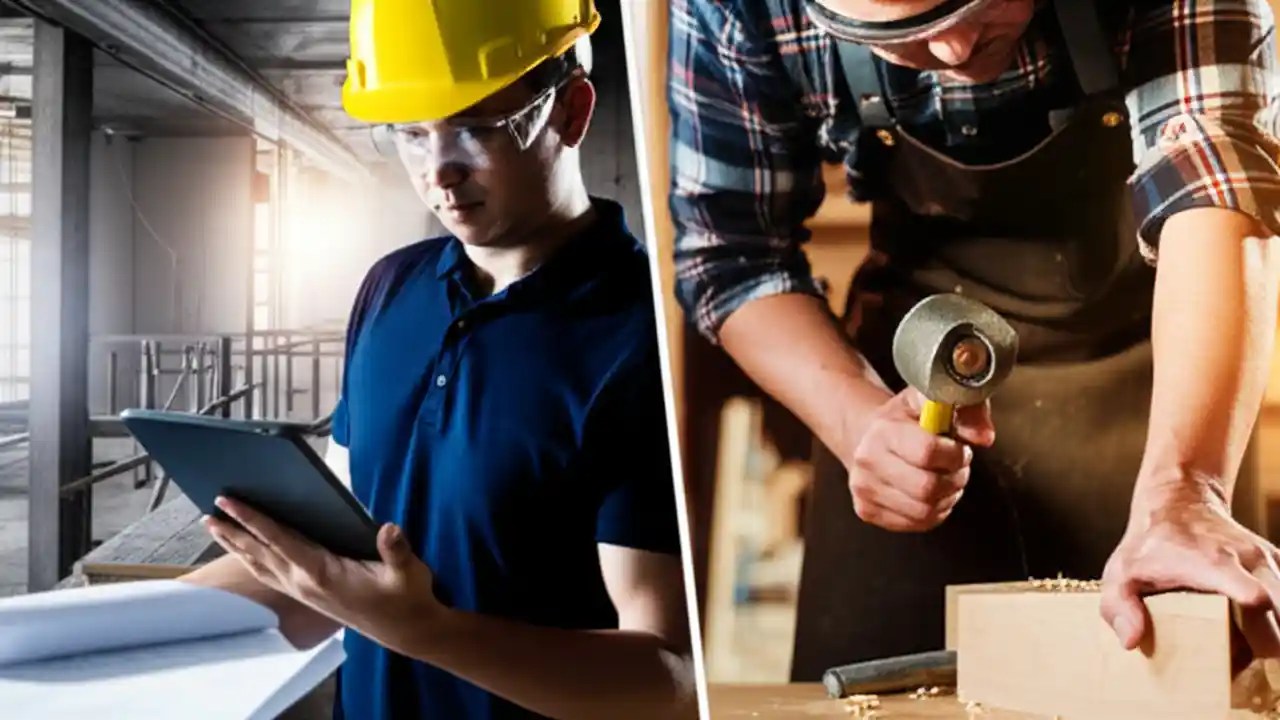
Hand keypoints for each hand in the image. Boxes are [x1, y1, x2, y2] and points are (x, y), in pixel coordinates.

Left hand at [204, 496, 445, 656]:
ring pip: (261, 565)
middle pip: (260, 553)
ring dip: (237, 546)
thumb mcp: (409, 572)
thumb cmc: (407, 597)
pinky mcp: (308, 596)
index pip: (279, 540)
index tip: (230, 502)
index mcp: (322, 572)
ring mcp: (304, 592)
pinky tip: (247, 553)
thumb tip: (388, 529)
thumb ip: (397, 550)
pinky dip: (253, 560)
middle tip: (209, 512)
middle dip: (234, 531)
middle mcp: (305, 584)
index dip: (253, 520)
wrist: (407, 630)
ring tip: (216, 528)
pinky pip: (271, 575)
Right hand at [844, 387, 994, 531]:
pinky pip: (918, 523)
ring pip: (925, 511)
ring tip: (945, 479)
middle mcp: (867, 461)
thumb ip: (966, 410)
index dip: (955, 454)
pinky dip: (934, 512)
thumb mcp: (934, 402)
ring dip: (947, 497)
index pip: (927, 452)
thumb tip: (984, 437)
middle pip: (928, 488)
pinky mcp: (867, 511)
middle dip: (954, 479)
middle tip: (956, 467)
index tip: (958, 449)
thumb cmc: (906, 419)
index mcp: (883, 430)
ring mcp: (865, 489)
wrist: (866, 437)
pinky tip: (932, 495)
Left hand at [1101, 474, 1279, 658]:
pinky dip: (1279, 619)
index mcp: (1213, 565)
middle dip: (1268, 647)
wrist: (1180, 503)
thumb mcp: (1121, 572)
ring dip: (1275, 635)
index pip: (1253, 595)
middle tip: (1238, 665)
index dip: (1260, 621)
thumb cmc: (1149, 545)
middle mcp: (1250, 561)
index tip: (1256, 651)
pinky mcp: (1278, 564)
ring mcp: (1269, 561)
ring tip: (1246, 649)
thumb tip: (1132, 641)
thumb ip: (1119, 606)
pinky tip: (1255, 631)